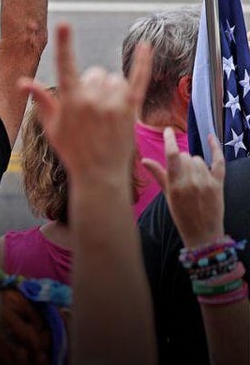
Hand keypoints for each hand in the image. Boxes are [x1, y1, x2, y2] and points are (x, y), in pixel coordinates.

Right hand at [22, 24, 150, 180]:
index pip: (65, 66)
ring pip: (112, 79)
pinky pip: (138, 80)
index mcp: (71, 101)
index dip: (64, 44)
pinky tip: (146, 46)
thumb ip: (41, 100)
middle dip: (90, 85)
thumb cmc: (71, 151)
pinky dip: (143, 63)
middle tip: (88, 110)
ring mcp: (114, 104)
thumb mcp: (51, 126)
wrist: (98, 174)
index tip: (63, 23)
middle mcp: (93, 99)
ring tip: (104, 112)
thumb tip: (22, 82)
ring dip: (108, 89)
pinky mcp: (131, 110)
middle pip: (93, 73)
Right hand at [142, 132, 225, 247]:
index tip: (167, 130)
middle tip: (180, 174)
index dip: (169, 140)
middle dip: (181, 160)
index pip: (172, 156)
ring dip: (193, 162)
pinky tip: (211, 137)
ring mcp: (206, 181)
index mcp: (176, 185)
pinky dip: (215, 148)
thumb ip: (159, 176)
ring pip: (198, 159)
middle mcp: (191, 181)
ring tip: (192, 176)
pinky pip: (218, 161)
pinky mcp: (218, 183)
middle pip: (186, 157)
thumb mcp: (167, 197)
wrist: (203, 234)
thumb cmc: (181, 216)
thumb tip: (144, 160)